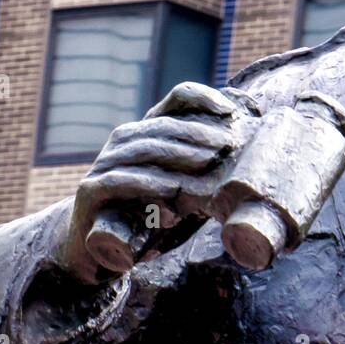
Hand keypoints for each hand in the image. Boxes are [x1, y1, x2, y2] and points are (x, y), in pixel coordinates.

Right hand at [58, 82, 259, 283]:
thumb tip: (253, 152)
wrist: (95, 245)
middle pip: (164, 125)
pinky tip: (172, 190)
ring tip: (208, 164)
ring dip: (178, 155)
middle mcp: (126, 140)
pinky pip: (119, 181)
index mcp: (150, 130)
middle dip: (199, 134)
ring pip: (144, 150)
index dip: (204, 98)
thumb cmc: (148, 211)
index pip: (177, 98)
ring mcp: (106, 163)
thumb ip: (207, 169)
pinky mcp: (92, 192)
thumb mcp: (184, 185)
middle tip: (228, 147)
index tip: (233, 112)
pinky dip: (147, 184)